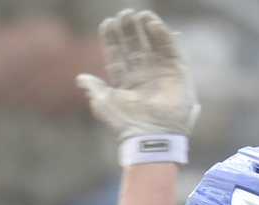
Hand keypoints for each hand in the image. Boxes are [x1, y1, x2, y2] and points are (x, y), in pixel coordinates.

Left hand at [77, 10, 200, 138]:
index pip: (118, 56)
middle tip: (125, 13)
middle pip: (136, 47)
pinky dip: (163, 36)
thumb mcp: (104, 104)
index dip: (112, 40)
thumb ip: (93, 89)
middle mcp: (144, 77)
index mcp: (126, 84)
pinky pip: (171, 50)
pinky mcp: (178, 74)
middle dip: (130, 30)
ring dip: (147, 29)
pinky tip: (153, 24)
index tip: (107, 23)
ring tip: (140, 14)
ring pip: (154, 45)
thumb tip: (80, 79)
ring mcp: (161, 75)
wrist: (151, 135)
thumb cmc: (126, 123)